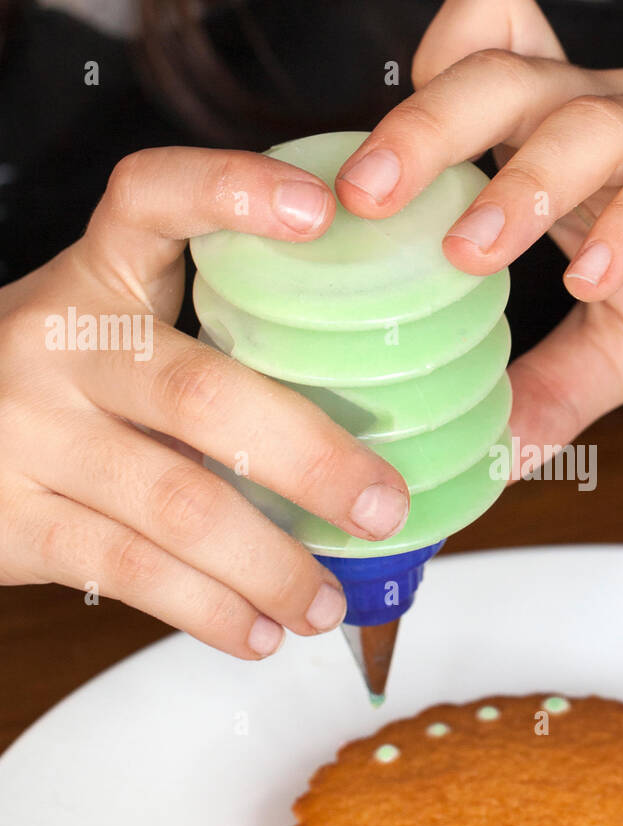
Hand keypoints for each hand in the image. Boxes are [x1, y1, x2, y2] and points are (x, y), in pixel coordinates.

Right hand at [0, 148, 409, 656]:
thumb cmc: (63, 389)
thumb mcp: (114, 338)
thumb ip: (209, 350)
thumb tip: (374, 423)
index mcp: (97, 278)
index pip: (152, 200)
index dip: (231, 191)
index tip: (320, 209)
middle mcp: (58, 344)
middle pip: (201, 395)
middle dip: (310, 460)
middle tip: (383, 506)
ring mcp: (29, 435)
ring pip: (175, 504)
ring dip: (271, 565)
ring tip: (328, 603)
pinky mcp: (15, 520)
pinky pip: (131, 571)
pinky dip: (209, 610)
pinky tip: (259, 634)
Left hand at [336, 0, 622, 459]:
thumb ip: (549, 390)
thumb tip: (479, 465)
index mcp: (568, 144)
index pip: (471, 65)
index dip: (405, 108)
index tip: (349, 193)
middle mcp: (613, 120)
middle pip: (498, 74)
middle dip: (421, 127)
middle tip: (362, 201)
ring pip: (584, 121)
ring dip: (518, 184)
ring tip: (465, 252)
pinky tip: (595, 282)